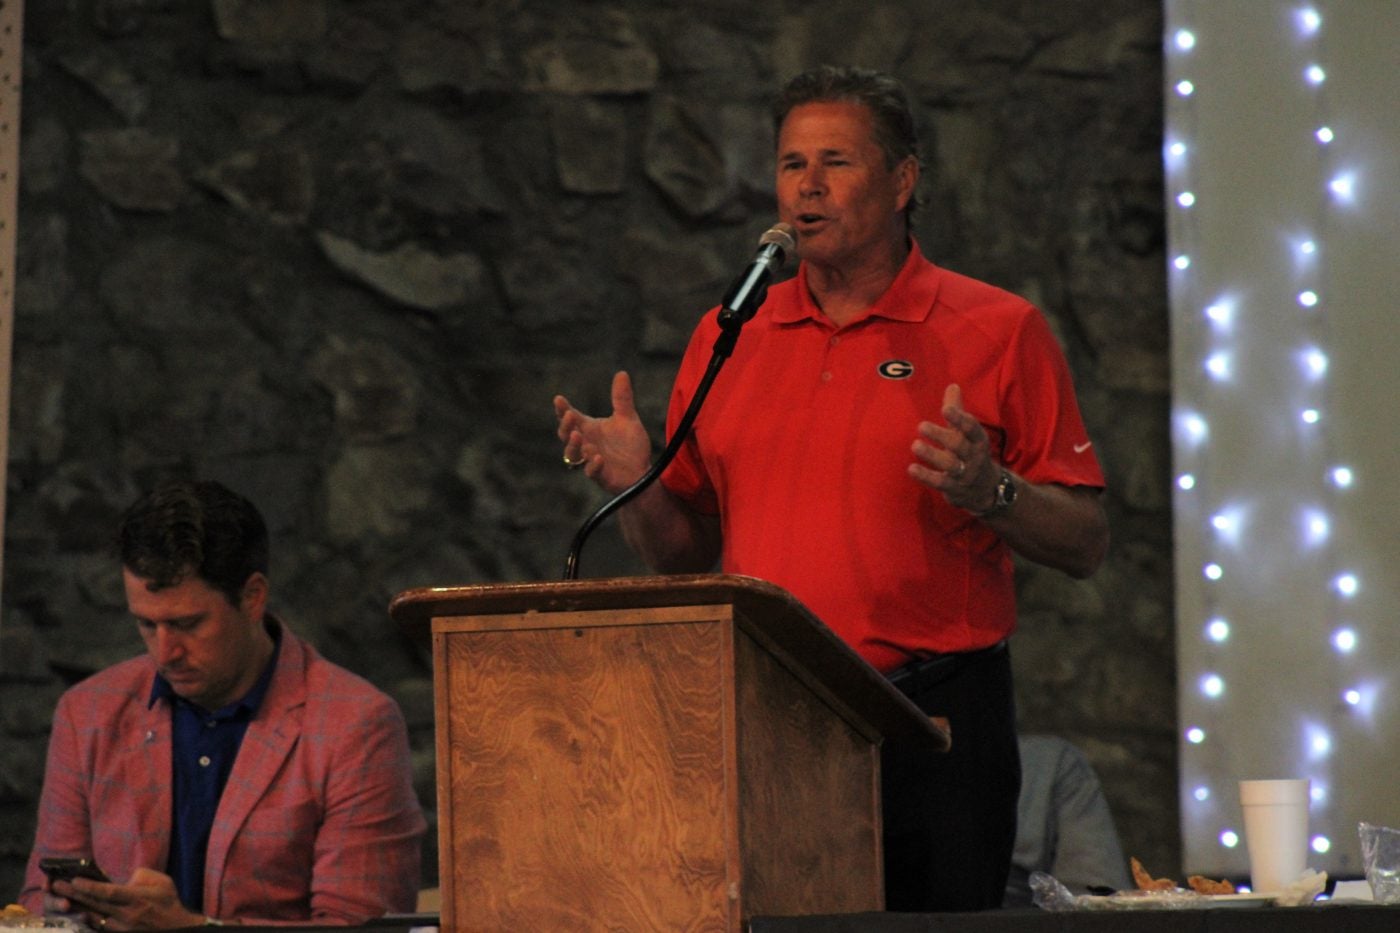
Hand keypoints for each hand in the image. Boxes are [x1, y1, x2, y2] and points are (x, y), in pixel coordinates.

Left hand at [57, 868, 204, 930]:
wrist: (176, 928)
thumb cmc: (168, 902)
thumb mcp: (162, 882)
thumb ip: (141, 876)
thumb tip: (125, 878)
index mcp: (136, 899)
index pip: (109, 893)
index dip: (90, 887)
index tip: (75, 879)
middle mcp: (125, 915)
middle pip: (94, 904)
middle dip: (73, 894)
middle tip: (56, 886)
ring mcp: (119, 927)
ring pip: (91, 917)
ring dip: (74, 907)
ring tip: (58, 898)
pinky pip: (95, 926)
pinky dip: (83, 919)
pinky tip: (72, 912)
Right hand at [553, 371, 653, 494]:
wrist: (642, 471)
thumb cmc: (630, 446)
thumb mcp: (627, 419)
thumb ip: (622, 398)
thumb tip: (621, 373)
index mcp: (589, 428)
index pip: (571, 417)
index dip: (562, 409)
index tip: (559, 399)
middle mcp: (586, 444)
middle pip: (566, 435)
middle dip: (565, 426)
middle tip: (569, 416)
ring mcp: (590, 460)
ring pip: (573, 454)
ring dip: (573, 445)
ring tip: (577, 435)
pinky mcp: (600, 476)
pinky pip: (591, 472)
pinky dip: (593, 465)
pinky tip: (598, 457)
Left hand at [907, 383, 998, 514]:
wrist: (987, 490)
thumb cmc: (971, 453)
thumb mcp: (968, 433)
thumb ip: (957, 410)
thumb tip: (952, 385)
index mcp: (978, 440)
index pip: (972, 428)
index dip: (960, 418)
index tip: (946, 409)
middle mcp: (974, 457)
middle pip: (959, 445)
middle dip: (941, 436)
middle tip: (921, 426)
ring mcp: (965, 474)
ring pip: (951, 465)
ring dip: (932, 455)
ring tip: (915, 445)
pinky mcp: (954, 489)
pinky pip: (940, 483)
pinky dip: (926, 476)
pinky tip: (911, 468)